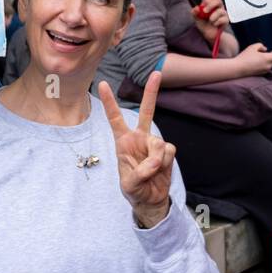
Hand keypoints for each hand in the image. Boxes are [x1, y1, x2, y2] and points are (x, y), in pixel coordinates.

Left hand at [98, 74, 175, 226]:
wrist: (150, 199)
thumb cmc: (134, 190)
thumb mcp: (129, 185)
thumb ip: (140, 172)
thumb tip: (155, 161)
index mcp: (123, 142)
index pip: (115, 119)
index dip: (110, 102)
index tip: (103, 84)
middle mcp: (139, 138)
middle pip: (146, 111)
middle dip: (151, 92)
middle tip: (157, 72)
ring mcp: (154, 144)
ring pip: (158, 143)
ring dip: (155, 160)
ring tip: (149, 173)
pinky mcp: (167, 151)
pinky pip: (168, 152)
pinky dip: (164, 164)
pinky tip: (159, 171)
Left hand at [192, 0, 229, 44]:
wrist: (209, 34)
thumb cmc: (204, 24)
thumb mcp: (197, 18)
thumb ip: (195, 13)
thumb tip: (196, 8)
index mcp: (211, 4)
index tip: (203, 5)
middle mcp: (218, 7)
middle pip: (218, 0)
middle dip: (211, 5)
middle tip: (205, 11)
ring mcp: (223, 13)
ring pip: (220, 11)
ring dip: (213, 17)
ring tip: (210, 21)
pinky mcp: (226, 20)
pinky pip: (223, 19)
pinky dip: (216, 23)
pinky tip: (214, 25)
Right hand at [231, 42, 271, 77]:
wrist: (237, 69)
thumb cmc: (245, 57)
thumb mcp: (253, 47)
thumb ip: (261, 46)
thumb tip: (265, 49)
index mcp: (268, 58)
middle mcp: (268, 65)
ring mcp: (265, 70)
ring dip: (271, 59)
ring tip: (264, 54)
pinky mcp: (261, 73)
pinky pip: (267, 67)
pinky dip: (266, 63)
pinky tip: (259, 60)